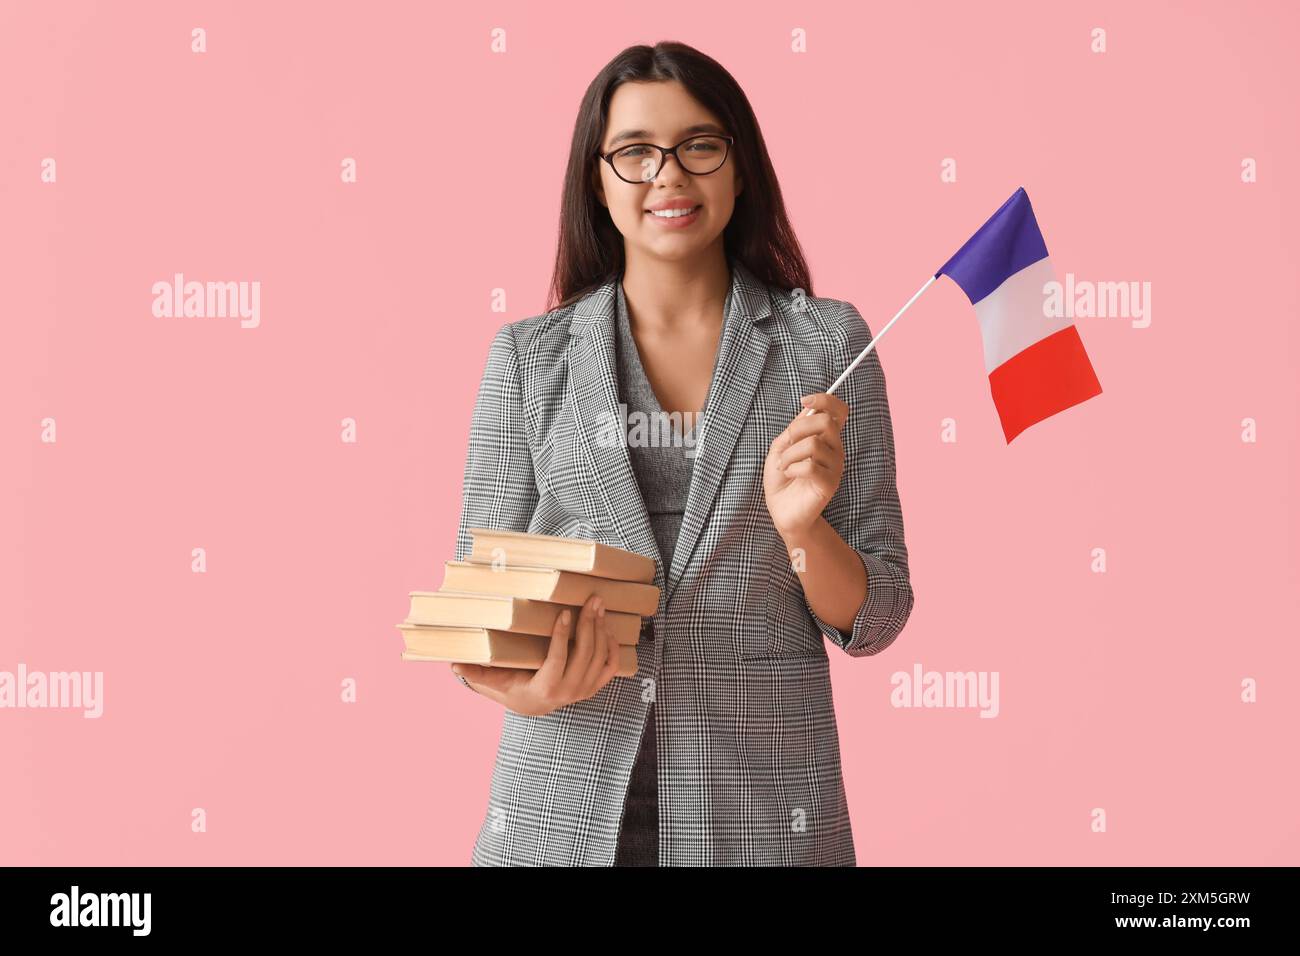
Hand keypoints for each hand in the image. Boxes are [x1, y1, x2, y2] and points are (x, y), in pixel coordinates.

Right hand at [449, 594, 621, 716]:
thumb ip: (475, 673)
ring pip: (599, 657)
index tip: (565, 612)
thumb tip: (453, 664)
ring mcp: (583, 690)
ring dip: (601, 629)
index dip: (562, 636)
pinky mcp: (593, 686)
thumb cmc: (510, 688)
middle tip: (591, 599)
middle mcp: (568, 693)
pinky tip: (606, 626)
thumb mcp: (492, 683)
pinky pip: (610, 667)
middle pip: (584, 655)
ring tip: (598, 605)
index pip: (558, 660)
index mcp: (545, 689)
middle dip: (589, 624)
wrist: (531, 705)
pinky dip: (612, 646)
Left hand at [762, 392, 848, 539]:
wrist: (781, 510)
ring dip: (790, 453)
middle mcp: (835, 449)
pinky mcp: (829, 484)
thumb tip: (807, 410)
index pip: (839, 410)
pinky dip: (792, 468)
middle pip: (826, 421)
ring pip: (813, 444)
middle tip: (786, 444)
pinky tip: (790, 475)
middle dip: (798, 428)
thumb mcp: (781, 447)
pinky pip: (810, 466)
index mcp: (827, 437)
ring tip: (784, 465)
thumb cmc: (782, 478)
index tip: (804, 401)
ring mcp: (835, 467)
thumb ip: (794, 429)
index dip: (825, 400)